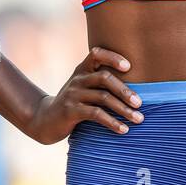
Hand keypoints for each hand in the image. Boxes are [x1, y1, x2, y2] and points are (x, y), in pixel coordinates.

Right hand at [26, 46, 143, 144]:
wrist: (45, 120)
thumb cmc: (73, 104)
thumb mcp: (83, 89)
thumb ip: (101, 85)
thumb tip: (135, 91)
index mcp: (82, 70)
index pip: (96, 54)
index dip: (112, 57)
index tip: (128, 67)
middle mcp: (78, 79)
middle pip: (105, 78)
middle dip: (125, 91)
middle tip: (140, 103)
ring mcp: (73, 94)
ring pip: (103, 97)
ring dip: (123, 109)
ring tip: (138, 119)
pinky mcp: (71, 111)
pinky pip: (96, 114)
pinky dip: (112, 122)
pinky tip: (123, 130)